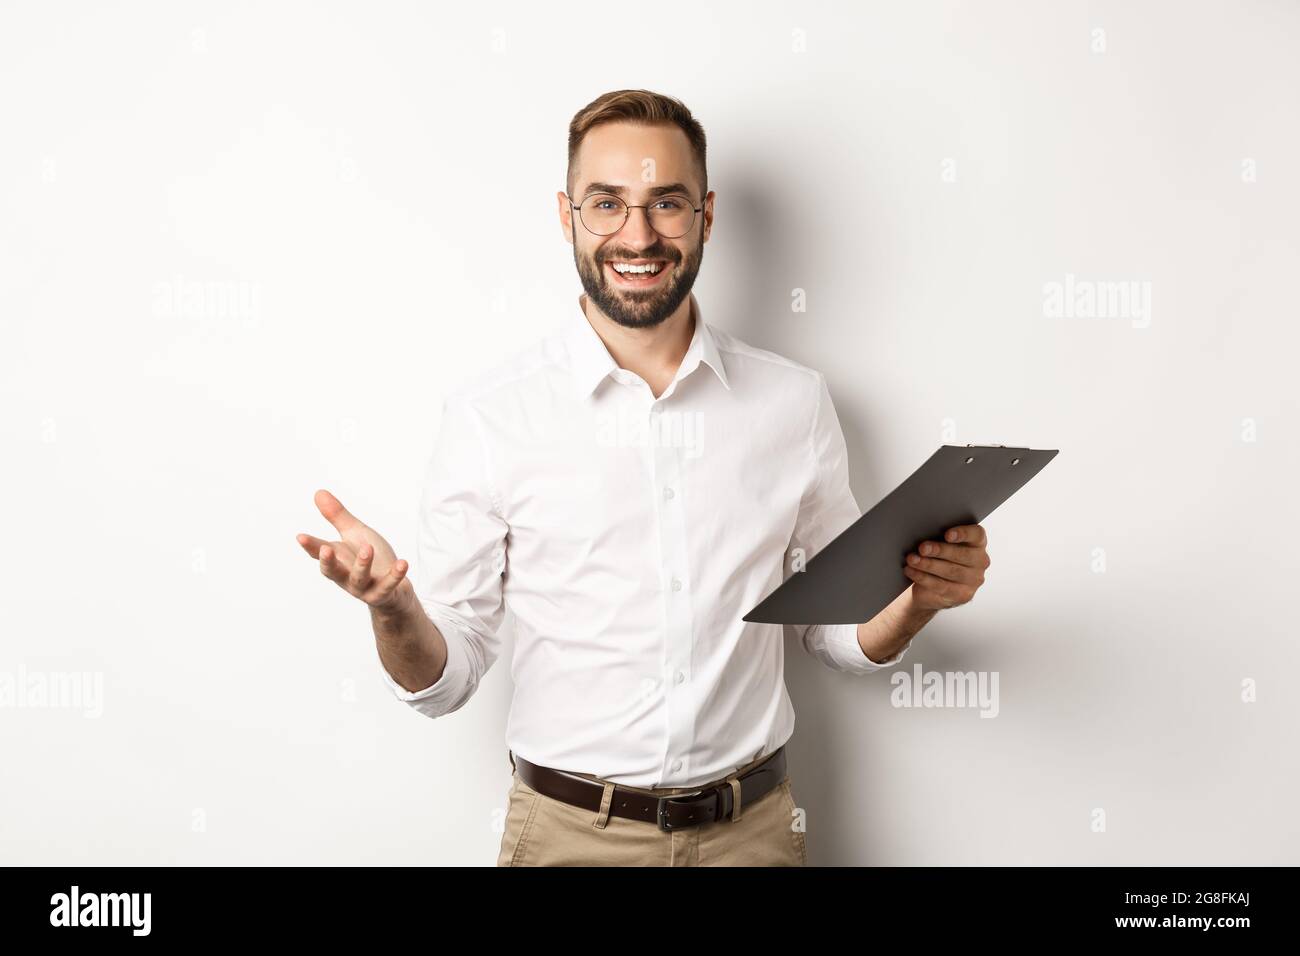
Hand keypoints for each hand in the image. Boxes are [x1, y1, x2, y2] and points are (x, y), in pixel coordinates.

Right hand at [296, 489, 412, 613]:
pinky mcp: (383, 594)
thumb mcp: (356, 534)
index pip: (320, 552)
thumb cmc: (373, 559)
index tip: (300, 536)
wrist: (394, 590)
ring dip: (362, 564)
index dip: (310, 545)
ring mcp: (364, 588)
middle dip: (328, 561)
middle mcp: (347, 576)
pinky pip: (388, 586)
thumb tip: (318, 492)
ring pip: (359, 579)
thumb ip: (338, 517)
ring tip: (368, 549)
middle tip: (325, 548)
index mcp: (338, 560)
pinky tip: (403, 563)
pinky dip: (395, 575)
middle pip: (333, 572)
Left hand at [901, 523, 988, 610]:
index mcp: (977, 543)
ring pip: (951, 571)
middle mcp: (980, 561)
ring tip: (912, 559)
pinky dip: (923, 577)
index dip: (963, 533)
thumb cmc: (936, 556)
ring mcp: (973, 580)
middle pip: (963, 555)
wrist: (931, 586)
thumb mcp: (939, 544)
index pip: (977, 535)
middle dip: (940, 550)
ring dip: (929, 565)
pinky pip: (941, 586)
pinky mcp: (961, 595)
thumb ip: (937, 536)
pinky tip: (911, 571)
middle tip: (922, 548)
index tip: (947, 534)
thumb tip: (922, 530)